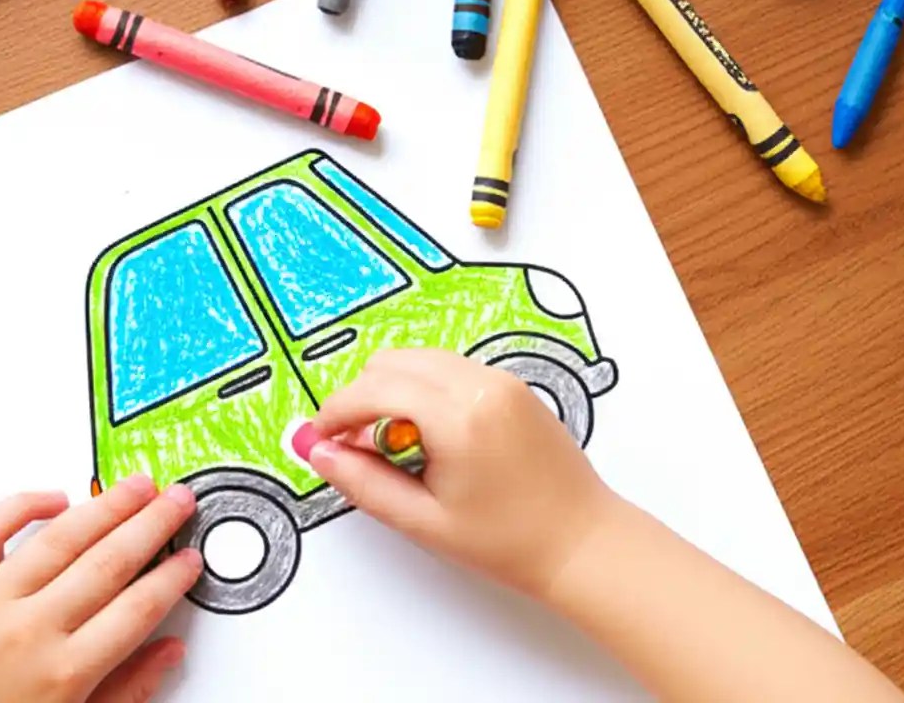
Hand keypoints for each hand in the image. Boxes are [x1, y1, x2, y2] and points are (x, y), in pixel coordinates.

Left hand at [0, 475, 202, 702]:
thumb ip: (125, 690)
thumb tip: (170, 650)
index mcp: (66, 674)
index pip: (137, 610)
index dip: (172, 579)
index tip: (191, 558)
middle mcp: (30, 632)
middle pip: (109, 563)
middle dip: (153, 525)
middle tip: (179, 499)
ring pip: (60, 539)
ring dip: (106, 506)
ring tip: (137, 485)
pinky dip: (22, 505)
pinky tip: (55, 496)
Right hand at [309, 349, 614, 599]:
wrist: (583, 544)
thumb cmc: (513, 542)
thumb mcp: (424, 521)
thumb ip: (364, 483)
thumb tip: (321, 454)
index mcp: (459, 416)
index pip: (374, 389)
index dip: (336, 412)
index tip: (320, 438)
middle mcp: (482, 385)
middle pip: (393, 362)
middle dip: (361, 397)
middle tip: (352, 446)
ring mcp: (502, 381)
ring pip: (421, 360)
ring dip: (392, 391)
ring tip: (392, 447)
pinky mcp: (514, 387)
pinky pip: (451, 370)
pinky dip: (424, 391)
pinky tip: (426, 437)